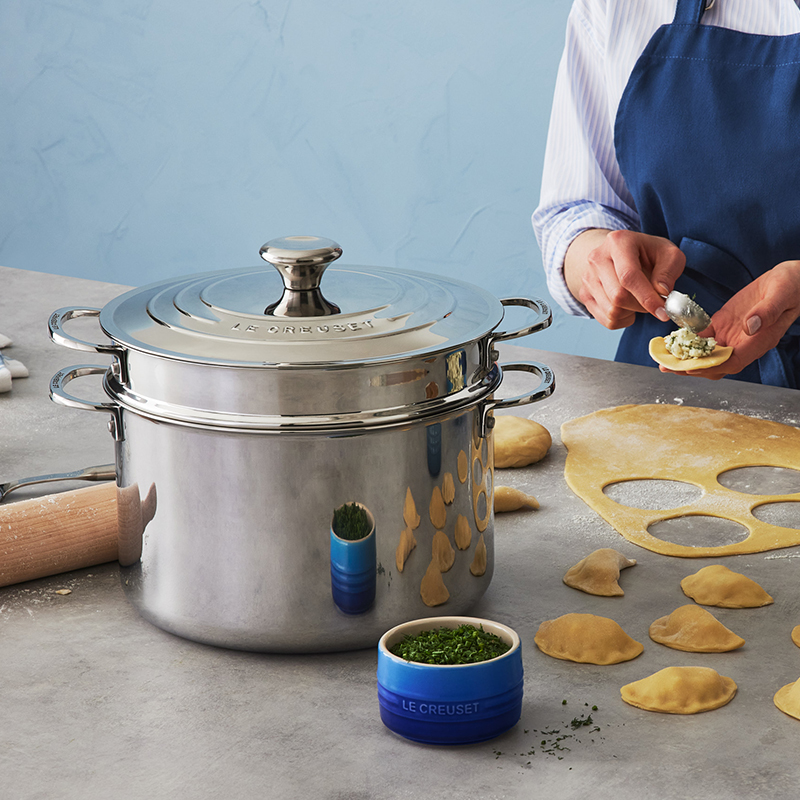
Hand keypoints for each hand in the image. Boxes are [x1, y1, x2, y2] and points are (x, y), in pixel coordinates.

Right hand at [564, 229, 684, 328]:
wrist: (620, 254)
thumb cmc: (647, 254)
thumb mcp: (668, 254)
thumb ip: (669, 272)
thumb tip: (661, 293)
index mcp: (618, 242)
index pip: (628, 276)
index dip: (646, 297)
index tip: (663, 312)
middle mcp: (597, 259)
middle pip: (618, 296)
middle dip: (642, 306)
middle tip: (655, 302)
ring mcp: (587, 278)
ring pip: (612, 311)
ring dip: (632, 312)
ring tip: (639, 299)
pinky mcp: (584, 294)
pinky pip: (607, 320)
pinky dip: (623, 319)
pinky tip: (628, 306)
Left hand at [659, 261, 799, 379]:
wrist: (790, 278)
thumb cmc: (791, 286)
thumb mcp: (781, 294)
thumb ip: (767, 312)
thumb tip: (750, 327)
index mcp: (758, 341)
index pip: (731, 362)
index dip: (711, 367)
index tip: (691, 367)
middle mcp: (742, 343)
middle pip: (713, 363)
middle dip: (690, 367)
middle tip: (666, 367)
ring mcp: (732, 333)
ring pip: (705, 352)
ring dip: (684, 356)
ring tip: (662, 357)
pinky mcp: (724, 322)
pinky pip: (703, 336)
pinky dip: (688, 339)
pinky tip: (672, 340)